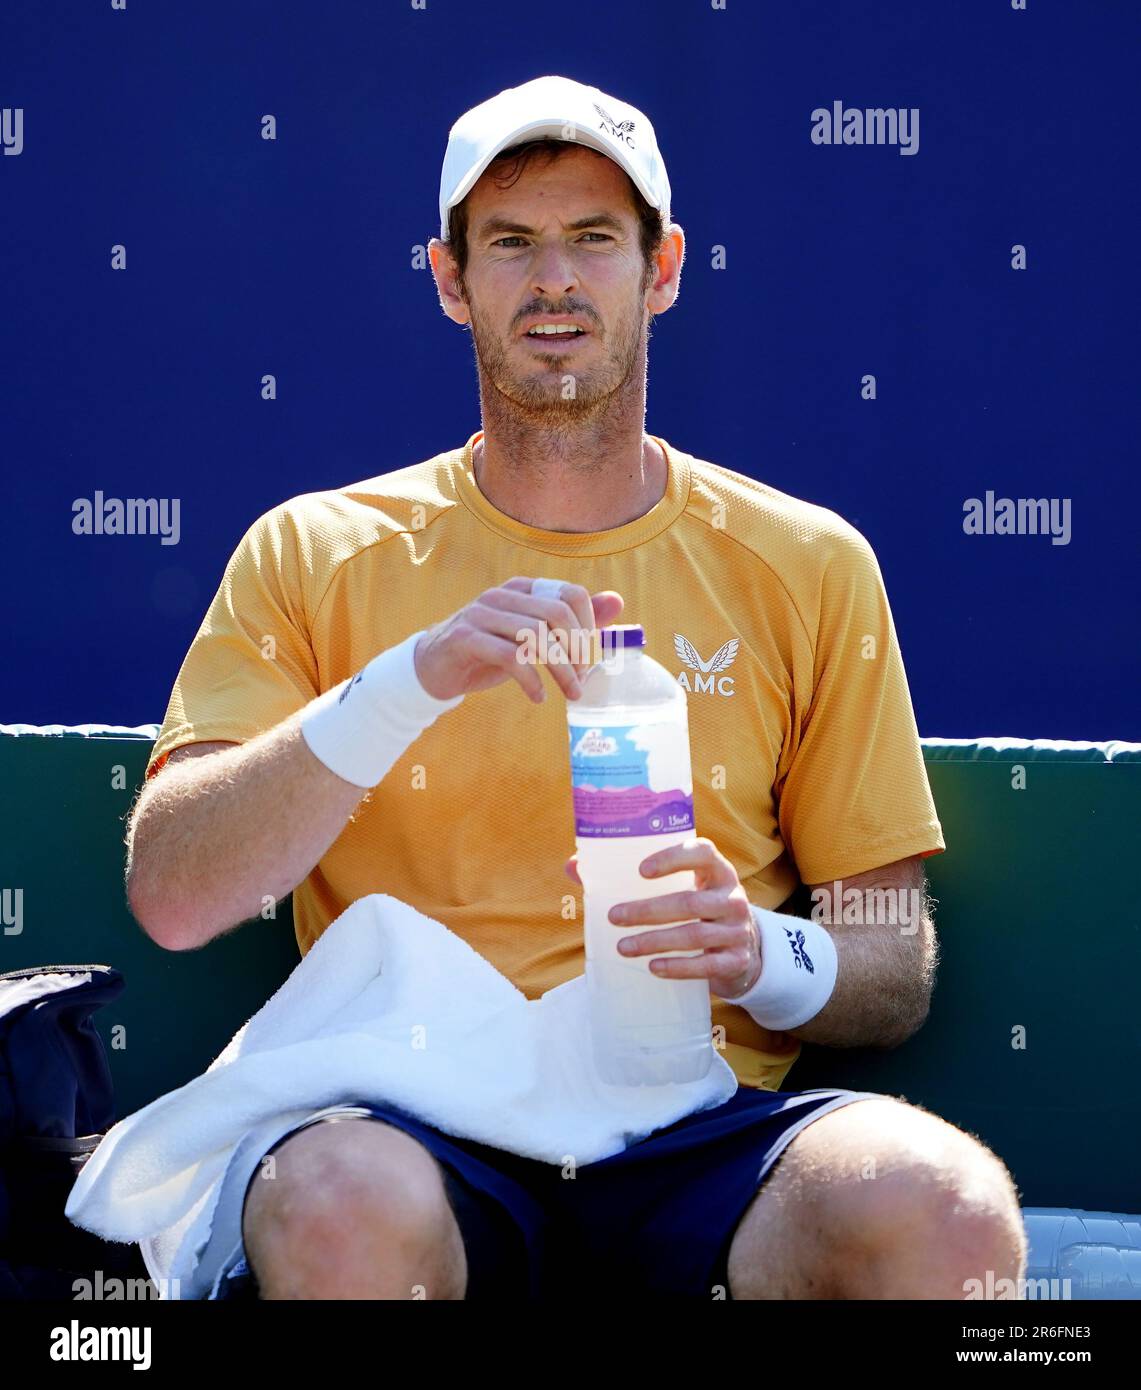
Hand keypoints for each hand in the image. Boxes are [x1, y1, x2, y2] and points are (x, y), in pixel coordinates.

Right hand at [413, 578, 622, 703]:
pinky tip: (538, 697)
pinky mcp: (466, 638)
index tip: (590, 658)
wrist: (434, 668)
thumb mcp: (534, 637)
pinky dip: (530, 680)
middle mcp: (503, 595)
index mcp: (523, 589)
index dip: (589, 626)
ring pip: (534, 635)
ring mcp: (481, 614)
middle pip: (556, 613)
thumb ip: (573, 620)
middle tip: (582, 679)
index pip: (571, 594)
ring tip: (569, 692)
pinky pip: (509, 656)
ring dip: (560, 669)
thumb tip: (617, 601)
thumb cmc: (490, 652)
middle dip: (577, 650)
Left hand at [564, 836, 762, 999]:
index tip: (640, 871)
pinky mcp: (737, 959)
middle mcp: (732, 896)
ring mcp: (738, 929)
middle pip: (689, 902)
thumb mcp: (679, 887)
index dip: (672, 859)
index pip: (701, 853)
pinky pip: (707, 965)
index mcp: (717, 870)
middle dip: (648, 911)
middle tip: (613, 917)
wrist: (746, 948)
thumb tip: (573, 867)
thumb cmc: (698, 908)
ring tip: (623, 948)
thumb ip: (630, 876)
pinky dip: (679, 967)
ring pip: (695, 934)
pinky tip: (653, 968)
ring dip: (655, 941)